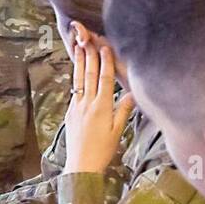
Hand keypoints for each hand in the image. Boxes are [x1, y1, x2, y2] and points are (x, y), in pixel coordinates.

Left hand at [63, 30, 134, 175]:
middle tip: (89, 38)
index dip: (106, 61)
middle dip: (90, 55)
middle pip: (90, 75)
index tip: (105, 46)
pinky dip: (76, 78)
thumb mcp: (117, 131)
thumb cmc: (103, 150)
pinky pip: (74, 91)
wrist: (81, 165)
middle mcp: (87, 104)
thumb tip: (134, 93)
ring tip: (79, 47)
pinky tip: (77, 70)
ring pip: (79, 80)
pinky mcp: (70, 113)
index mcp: (102, 107)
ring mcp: (77, 107)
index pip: (105, 78)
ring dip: (80, 62)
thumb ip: (124, 110)